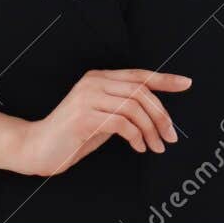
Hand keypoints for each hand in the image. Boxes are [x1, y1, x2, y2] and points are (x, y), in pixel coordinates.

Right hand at [14, 68, 190, 176]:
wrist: (38, 147)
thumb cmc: (72, 135)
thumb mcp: (103, 116)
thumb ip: (123, 108)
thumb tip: (156, 113)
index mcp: (100, 78)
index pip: (138, 74)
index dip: (164, 79)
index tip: (186, 83)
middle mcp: (94, 82)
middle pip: (141, 91)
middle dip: (161, 114)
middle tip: (171, 135)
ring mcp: (88, 98)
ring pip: (134, 107)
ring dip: (151, 129)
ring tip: (157, 146)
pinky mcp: (84, 117)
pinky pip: (122, 123)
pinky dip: (137, 136)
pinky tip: (139, 147)